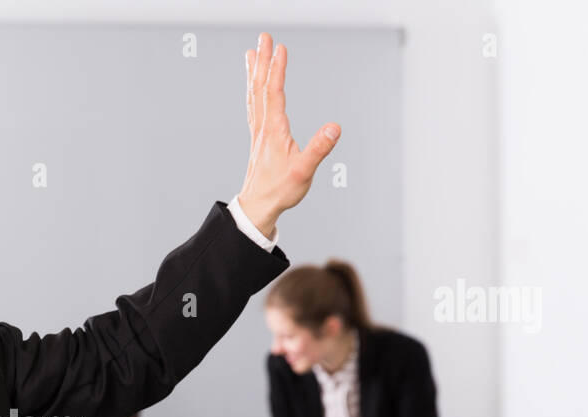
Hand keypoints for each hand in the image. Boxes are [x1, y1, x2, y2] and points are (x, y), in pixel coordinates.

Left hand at [237, 34, 340, 237]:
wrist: (258, 208)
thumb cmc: (280, 191)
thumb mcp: (303, 171)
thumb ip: (319, 148)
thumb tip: (335, 127)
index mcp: (274, 131)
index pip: (274, 93)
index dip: (277, 69)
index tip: (280, 48)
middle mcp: (263, 128)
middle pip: (261, 87)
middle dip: (263, 61)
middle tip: (264, 37)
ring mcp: (258, 133)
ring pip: (254, 96)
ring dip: (254, 73)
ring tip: (252, 53)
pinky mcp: (259, 139)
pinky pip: (254, 107)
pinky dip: (253, 91)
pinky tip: (254, 87)